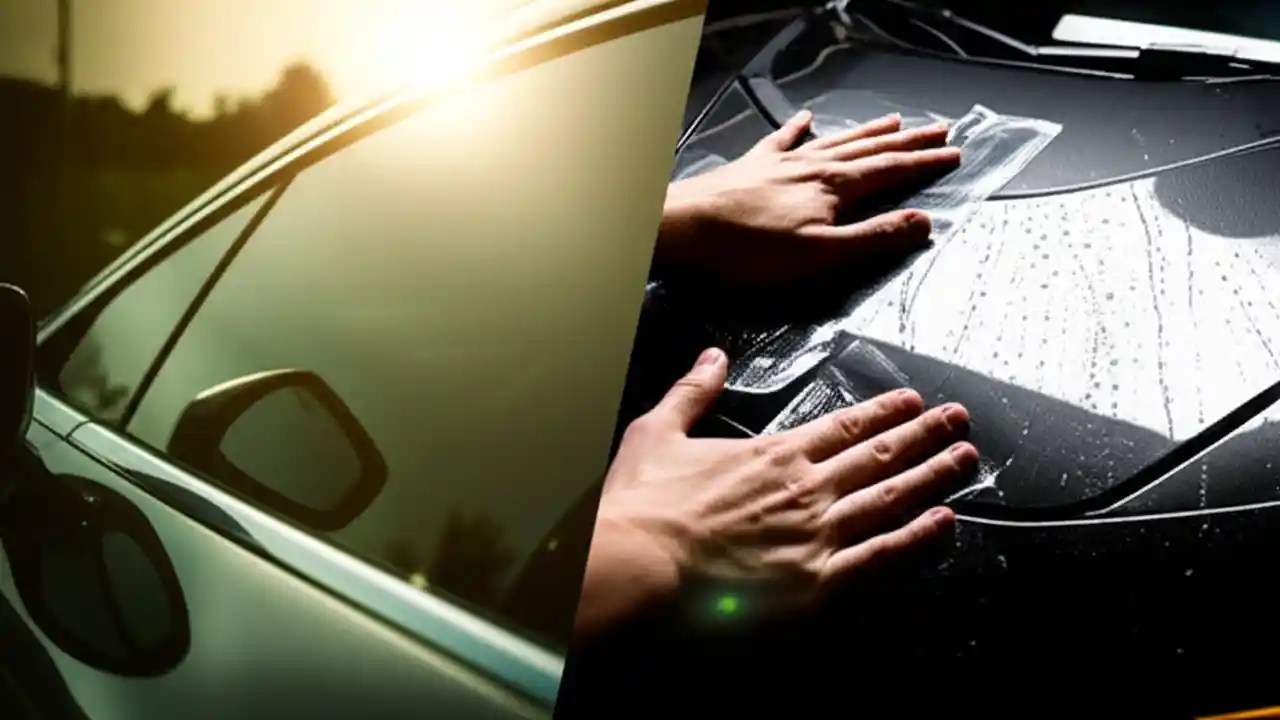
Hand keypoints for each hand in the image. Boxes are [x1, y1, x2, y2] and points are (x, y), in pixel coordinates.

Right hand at [574, 347, 975, 640]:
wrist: (636, 566)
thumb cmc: (642, 507)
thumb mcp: (658, 431)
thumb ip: (693, 392)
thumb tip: (712, 355)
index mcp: (773, 453)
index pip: (844, 426)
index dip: (884, 412)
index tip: (913, 400)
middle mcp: (807, 487)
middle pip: (880, 455)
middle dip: (925, 435)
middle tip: (959, 421)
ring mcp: (820, 534)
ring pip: (892, 498)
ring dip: (934, 476)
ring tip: (965, 460)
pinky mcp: (821, 584)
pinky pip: (884, 556)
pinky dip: (919, 539)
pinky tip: (946, 523)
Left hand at [657, 111, 960, 287]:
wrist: (686, 228)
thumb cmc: (749, 250)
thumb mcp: (821, 254)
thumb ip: (873, 238)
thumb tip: (922, 222)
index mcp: (835, 188)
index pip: (892, 171)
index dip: (925, 163)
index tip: (954, 153)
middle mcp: (813, 166)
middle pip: (870, 149)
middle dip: (907, 141)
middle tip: (938, 129)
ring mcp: (782, 162)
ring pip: (835, 140)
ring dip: (867, 131)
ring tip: (893, 119)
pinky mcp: (753, 166)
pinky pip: (783, 139)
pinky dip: (799, 128)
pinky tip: (806, 118)